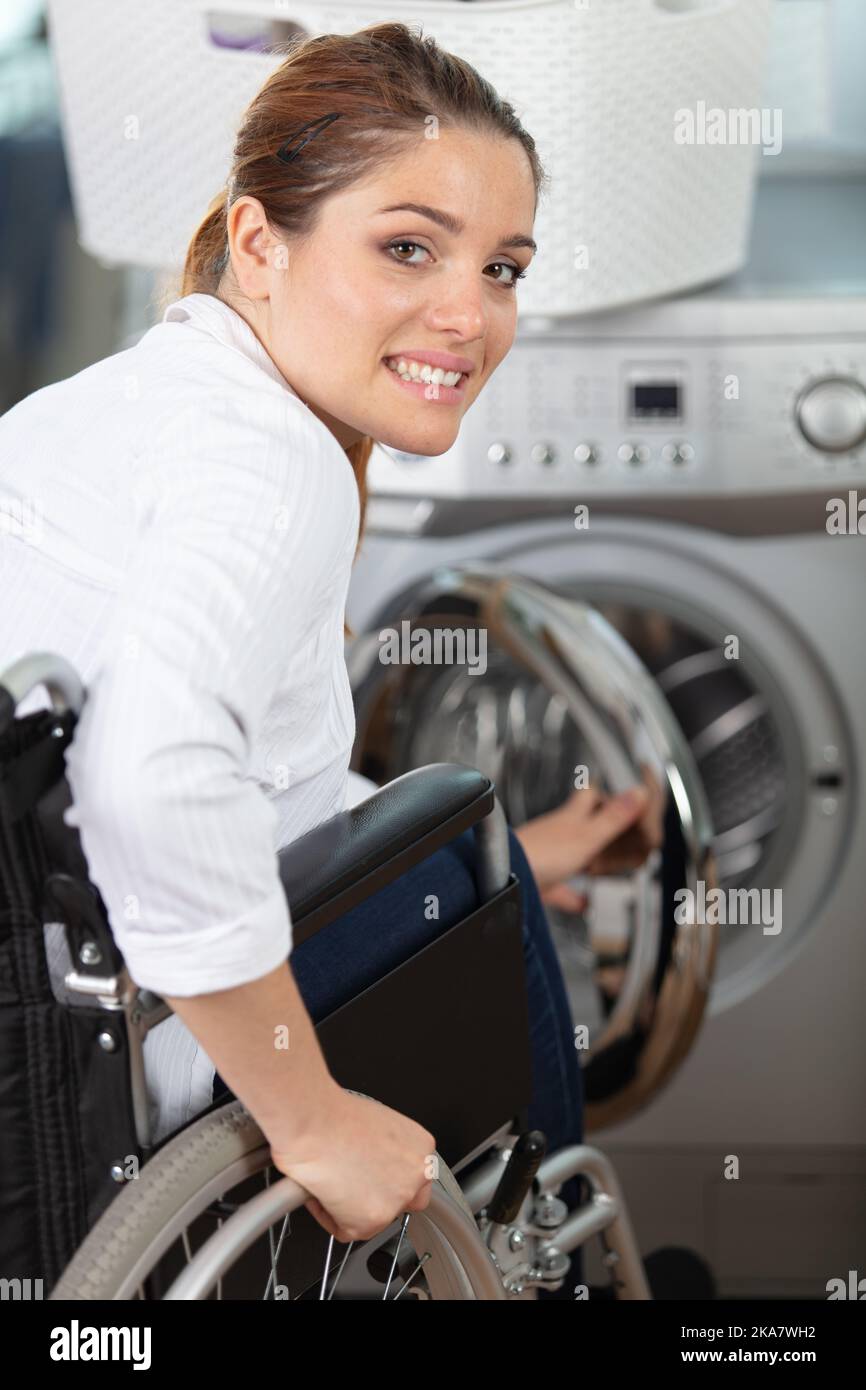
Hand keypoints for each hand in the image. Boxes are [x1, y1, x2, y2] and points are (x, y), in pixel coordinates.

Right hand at [270, 1087, 435, 1245]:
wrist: (314, 1123)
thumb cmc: (334, 1115)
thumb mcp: (376, 1123)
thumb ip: (386, 1149)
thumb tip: (373, 1162)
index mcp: (421, 1147)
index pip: (415, 1177)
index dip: (390, 1178)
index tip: (375, 1177)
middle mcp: (416, 1176)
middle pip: (401, 1200)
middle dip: (375, 1196)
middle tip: (351, 1184)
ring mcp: (395, 1202)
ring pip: (372, 1217)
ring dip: (350, 1207)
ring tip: (331, 1181)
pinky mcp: (369, 1222)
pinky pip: (345, 1229)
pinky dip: (328, 1216)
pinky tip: (320, 1192)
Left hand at [514, 765, 664, 911]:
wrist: (505, 879)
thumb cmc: (539, 853)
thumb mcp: (587, 835)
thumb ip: (614, 818)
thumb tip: (638, 793)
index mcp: (571, 818)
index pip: (590, 796)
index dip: (606, 795)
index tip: (625, 800)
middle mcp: (558, 835)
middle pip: (583, 825)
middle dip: (601, 829)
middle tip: (621, 838)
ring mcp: (549, 858)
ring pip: (573, 856)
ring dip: (590, 861)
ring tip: (607, 869)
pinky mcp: (542, 883)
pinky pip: (563, 891)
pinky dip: (576, 897)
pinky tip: (586, 903)